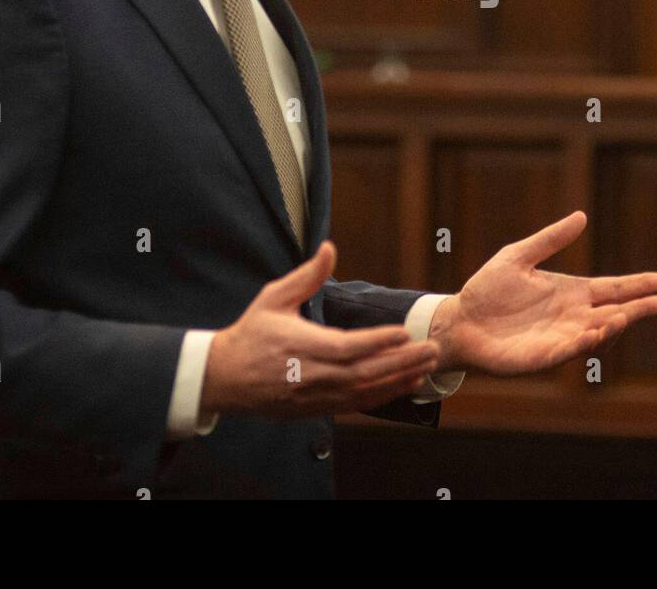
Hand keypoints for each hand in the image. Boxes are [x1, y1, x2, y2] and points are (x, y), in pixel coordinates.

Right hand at [202, 241, 438, 417]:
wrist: (224, 378)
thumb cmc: (251, 333)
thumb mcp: (273, 297)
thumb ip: (306, 276)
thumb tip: (329, 247)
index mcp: (302, 346)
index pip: (347, 348)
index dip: (377, 342)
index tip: (404, 332)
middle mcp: (312, 376)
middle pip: (364, 373)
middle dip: (402, 362)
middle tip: (432, 350)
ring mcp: (316, 396)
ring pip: (365, 392)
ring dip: (399, 380)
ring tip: (428, 366)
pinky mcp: (317, 409)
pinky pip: (357, 405)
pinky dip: (384, 396)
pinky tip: (406, 385)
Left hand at [428, 211, 656, 375]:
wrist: (460, 319)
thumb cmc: (488, 290)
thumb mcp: (518, 256)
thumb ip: (549, 239)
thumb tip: (581, 217)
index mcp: (570, 293)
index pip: (611, 288)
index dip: (637, 285)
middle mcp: (571, 317)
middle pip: (612, 313)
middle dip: (636, 309)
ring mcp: (559, 339)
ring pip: (595, 334)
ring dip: (611, 327)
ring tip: (624, 315)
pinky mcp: (541, 357)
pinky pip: (566, 352)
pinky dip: (581, 344)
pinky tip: (592, 333)